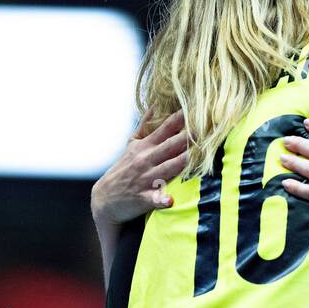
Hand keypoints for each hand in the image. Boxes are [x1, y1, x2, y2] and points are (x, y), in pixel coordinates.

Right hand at [91, 109, 187, 224]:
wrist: (105, 198)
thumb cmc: (123, 169)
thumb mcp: (131, 146)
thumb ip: (144, 127)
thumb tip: (155, 106)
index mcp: (145, 147)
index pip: (164, 130)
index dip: (179, 119)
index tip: (194, 109)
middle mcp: (146, 160)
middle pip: (170, 147)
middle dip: (186, 137)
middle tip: (204, 128)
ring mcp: (145, 179)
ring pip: (167, 169)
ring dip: (180, 163)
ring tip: (195, 156)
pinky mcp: (143, 198)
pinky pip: (154, 198)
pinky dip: (161, 200)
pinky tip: (170, 200)